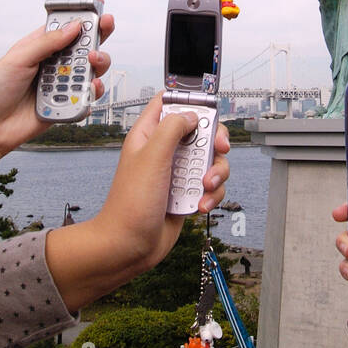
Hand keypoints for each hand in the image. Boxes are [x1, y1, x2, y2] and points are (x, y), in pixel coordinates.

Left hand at [0, 13, 113, 157]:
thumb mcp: (17, 58)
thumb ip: (47, 42)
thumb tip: (73, 26)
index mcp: (40, 48)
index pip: (67, 29)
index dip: (83, 20)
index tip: (98, 11)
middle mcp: (53, 65)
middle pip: (85, 49)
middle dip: (98, 38)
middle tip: (105, 28)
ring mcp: (60, 86)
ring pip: (90, 72)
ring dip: (97, 65)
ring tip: (92, 61)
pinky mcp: (65, 107)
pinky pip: (87, 99)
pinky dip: (91, 94)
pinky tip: (88, 89)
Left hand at [94, 95, 230, 268]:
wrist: (128, 246)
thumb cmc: (129, 205)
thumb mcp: (151, 157)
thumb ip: (172, 129)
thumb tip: (193, 115)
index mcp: (149, 135)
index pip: (168, 103)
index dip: (188, 100)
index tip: (206, 108)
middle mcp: (164, 151)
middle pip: (201, 131)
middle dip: (215, 141)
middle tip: (219, 149)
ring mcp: (177, 173)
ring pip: (210, 160)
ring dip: (216, 173)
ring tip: (205, 187)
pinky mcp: (187, 194)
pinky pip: (211, 186)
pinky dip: (212, 195)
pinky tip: (201, 205)